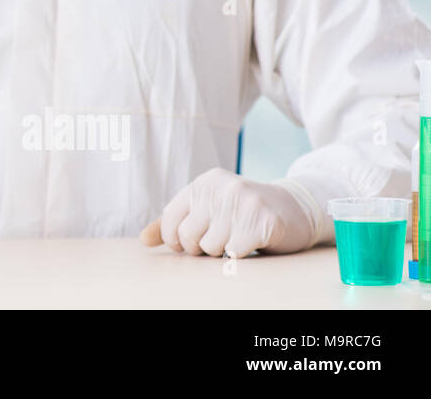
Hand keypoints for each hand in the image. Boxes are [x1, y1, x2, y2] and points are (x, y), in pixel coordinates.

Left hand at [139, 167, 316, 256]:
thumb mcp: (207, 209)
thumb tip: (143, 240)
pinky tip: (252, 242)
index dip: (174, 239)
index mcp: (203, 183)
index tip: (186, 244)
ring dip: (222, 251)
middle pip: (188, 236)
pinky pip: (234, 253)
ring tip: (237, 237)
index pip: (170, 218)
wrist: (293, 209)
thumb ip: (174, 222)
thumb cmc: (241, 213)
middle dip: (199, 247)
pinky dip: (241, 255)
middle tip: (218, 240)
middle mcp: (221, 188)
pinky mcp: (262, 222)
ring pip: (211, 247)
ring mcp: (243, 203)